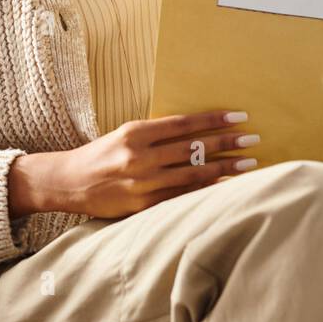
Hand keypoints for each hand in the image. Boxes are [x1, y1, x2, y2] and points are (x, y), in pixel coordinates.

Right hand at [50, 111, 260, 218]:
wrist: (68, 182)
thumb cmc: (102, 154)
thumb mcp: (126, 134)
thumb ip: (157, 134)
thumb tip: (198, 132)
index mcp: (136, 132)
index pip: (185, 124)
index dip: (214, 120)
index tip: (240, 116)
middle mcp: (140, 156)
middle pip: (193, 148)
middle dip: (227, 143)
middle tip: (253, 140)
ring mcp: (142, 182)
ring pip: (191, 174)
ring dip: (224, 168)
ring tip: (248, 164)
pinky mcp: (142, 204)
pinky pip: (181, 196)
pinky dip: (205, 190)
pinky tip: (224, 186)